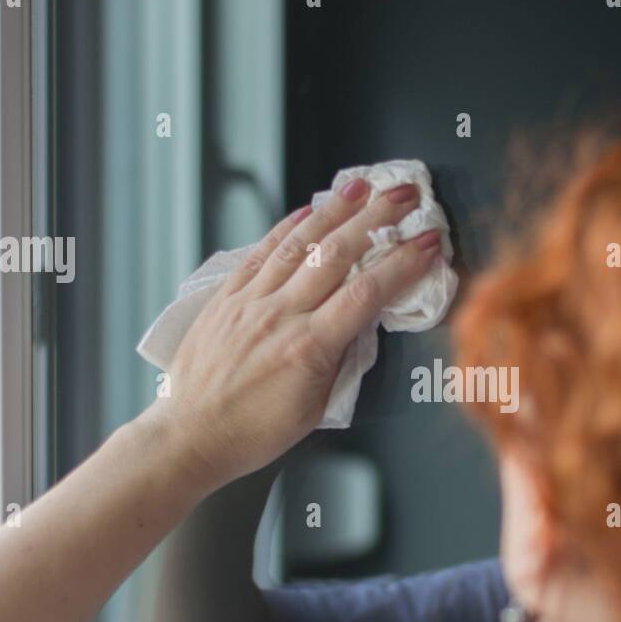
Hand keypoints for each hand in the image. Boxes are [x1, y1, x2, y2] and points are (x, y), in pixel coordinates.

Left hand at [142, 178, 442, 494]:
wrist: (191, 435)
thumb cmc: (254, 432)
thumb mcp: (316, 408)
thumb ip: (342, 361)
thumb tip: (363, 323)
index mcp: (309, 349)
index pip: (368, 292)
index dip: (404, 263)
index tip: (429, 243)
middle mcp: (280, 315)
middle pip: (338, 253)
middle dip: (378, 218)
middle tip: (406, 195)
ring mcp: (250, 301)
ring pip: (300, 242)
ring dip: (336, 209)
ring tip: (363, 185)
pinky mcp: (227, 296)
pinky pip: (262, 251)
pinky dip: (289, 227)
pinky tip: (309, 209)